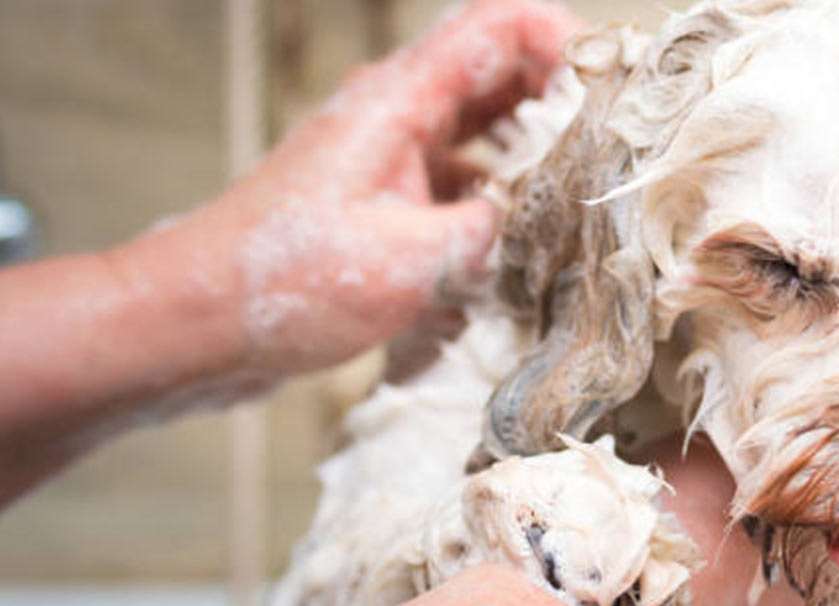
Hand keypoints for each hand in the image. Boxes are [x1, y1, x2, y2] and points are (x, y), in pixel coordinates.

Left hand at [0, 0, 580, 503]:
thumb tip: (544, 225)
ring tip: (581, 189)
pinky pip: (462, 176)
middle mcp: (397, 115)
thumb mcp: (406, 263)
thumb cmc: (288, 281)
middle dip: (560, 96)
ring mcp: (392, 155)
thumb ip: (488, 234)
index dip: (561, 39)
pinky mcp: (388, 198)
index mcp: (398, 103)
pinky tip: (523, 237)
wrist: (204, 320)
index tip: (611, 84)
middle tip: (611, 142)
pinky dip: (498, 194)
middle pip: (498, 70)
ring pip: (484, 126)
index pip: (495, 28)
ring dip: (533, 148)